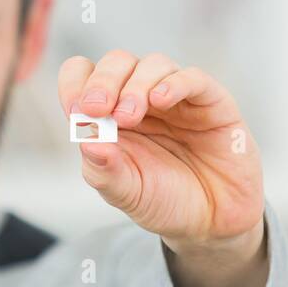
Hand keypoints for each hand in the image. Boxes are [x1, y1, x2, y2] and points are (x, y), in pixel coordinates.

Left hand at [58, 51, 263, 249]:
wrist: (212, 223)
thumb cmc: (165, 201)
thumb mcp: (126, 193)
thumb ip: (103, 170)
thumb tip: (85, 142)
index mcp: (110, 114)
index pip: (85, 76)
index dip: (75, 84)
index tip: (75, 112)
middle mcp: (142, 99)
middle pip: (117, 63)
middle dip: (102, 81)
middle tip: (97, 108)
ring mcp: (177, 98)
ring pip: (153, 64)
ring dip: (135, 86)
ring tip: (127, 116)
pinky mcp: (212, 102)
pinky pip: (193, 78)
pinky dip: (174, 84)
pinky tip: (160, 100)